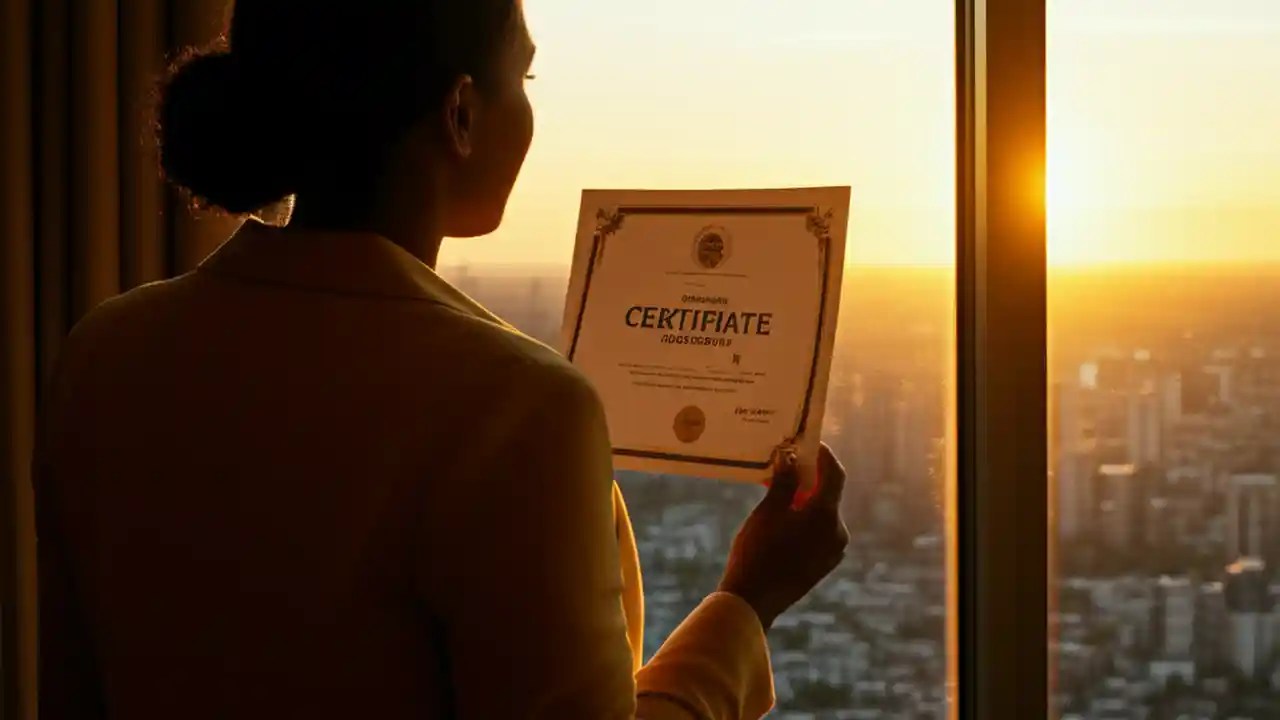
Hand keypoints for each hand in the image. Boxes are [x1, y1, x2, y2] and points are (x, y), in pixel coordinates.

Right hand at [717, 444, 849, 630]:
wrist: (753, 601)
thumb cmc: (757, 552)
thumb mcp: (768, 512)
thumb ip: (784, 482)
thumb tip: (790, 456)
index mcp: (826, 516)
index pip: (834, 475)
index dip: (824, 455)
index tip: (809, 443)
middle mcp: (837, 533)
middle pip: (828, 495)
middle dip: (809, 478)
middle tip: (786, 465)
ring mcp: (833, 552)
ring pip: (823, 515)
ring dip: (806, 499)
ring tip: (779, 491)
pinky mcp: (824, 564)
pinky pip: (819, 533)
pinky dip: (805, 519)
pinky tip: (783, 518)